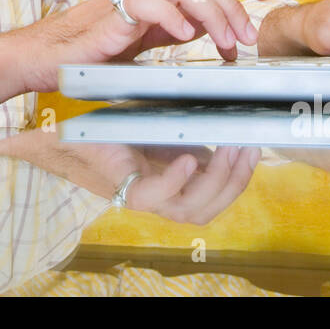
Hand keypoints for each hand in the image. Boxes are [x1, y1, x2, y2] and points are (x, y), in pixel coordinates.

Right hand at [18, 0, 257, 92]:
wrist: (39, 59)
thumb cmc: (82, 57)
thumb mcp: (135, 49)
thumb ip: (163, 38)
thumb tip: (200, 39)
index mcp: (150, 1)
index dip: (228, 9)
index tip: (244, 40)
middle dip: (230, 7)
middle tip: (246, 40)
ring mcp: (128, 0)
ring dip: (212, 13)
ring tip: (225, 42)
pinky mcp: (112, 14)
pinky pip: (149, 4)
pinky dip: (173, 17)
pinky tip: (186, 38)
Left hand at [88, 142, 262, 224]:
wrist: (76, 134)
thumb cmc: (118, 130)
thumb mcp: (164, 129)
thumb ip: (191, 134)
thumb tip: (226, 119)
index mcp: (174, 188)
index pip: (213, 200)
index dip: (237, 181)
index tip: (253, 150)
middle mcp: (162, 198)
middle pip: (207, 209)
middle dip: (234, 181)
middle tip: (248, 148)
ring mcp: (145, 196)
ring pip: (189, 209)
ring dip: (215, 181)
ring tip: (228, 149)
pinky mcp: (125, 189)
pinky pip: (156, 196)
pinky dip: (176, 181)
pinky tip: (190, 160)